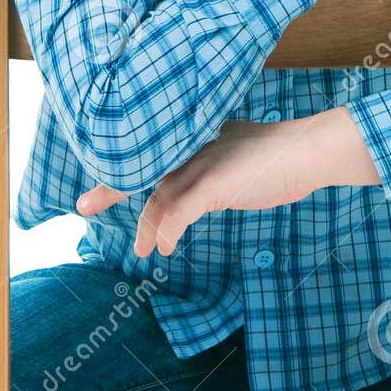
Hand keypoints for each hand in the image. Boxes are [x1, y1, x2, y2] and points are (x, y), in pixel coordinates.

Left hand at [77, 120, 320, 257]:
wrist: (307, 150)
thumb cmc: (277, 155)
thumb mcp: (236, 154)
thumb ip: (214, 164)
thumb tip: (202, 184)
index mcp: (195, 140)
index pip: (152, 154)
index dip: (124, 169)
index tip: (99, 184)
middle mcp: (193, 148)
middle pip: (142, 169)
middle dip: (110, 190)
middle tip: (82, 206)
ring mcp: (203, 164)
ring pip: (159, 196)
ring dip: (147, 226)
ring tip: (142, 250)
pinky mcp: (216, 183)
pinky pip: (182, 210)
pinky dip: (169, 229)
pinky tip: (164, 246)